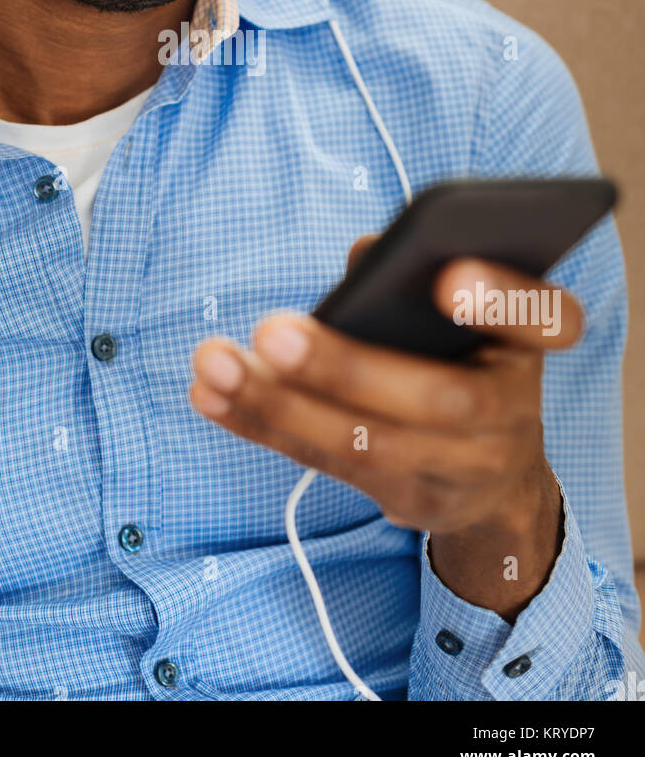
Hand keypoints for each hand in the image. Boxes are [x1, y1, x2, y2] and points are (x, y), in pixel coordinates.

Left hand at [189, 236, 578, 617]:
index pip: (546, 318)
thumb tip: (364, 257)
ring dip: (282, 405)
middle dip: (347, 367)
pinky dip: (265, 425)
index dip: (502, 299)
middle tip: (271, 331)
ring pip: (370, 444)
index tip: (449, 275)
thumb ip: (417, 272)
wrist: (496, 469)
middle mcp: (514, 411)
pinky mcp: (411, 500)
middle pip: (438, 399)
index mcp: (535, 339)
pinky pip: (330, 463)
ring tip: (215, 363)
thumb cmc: (463, 351)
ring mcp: (465, 468)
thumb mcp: (464, 305)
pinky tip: (211, 394)